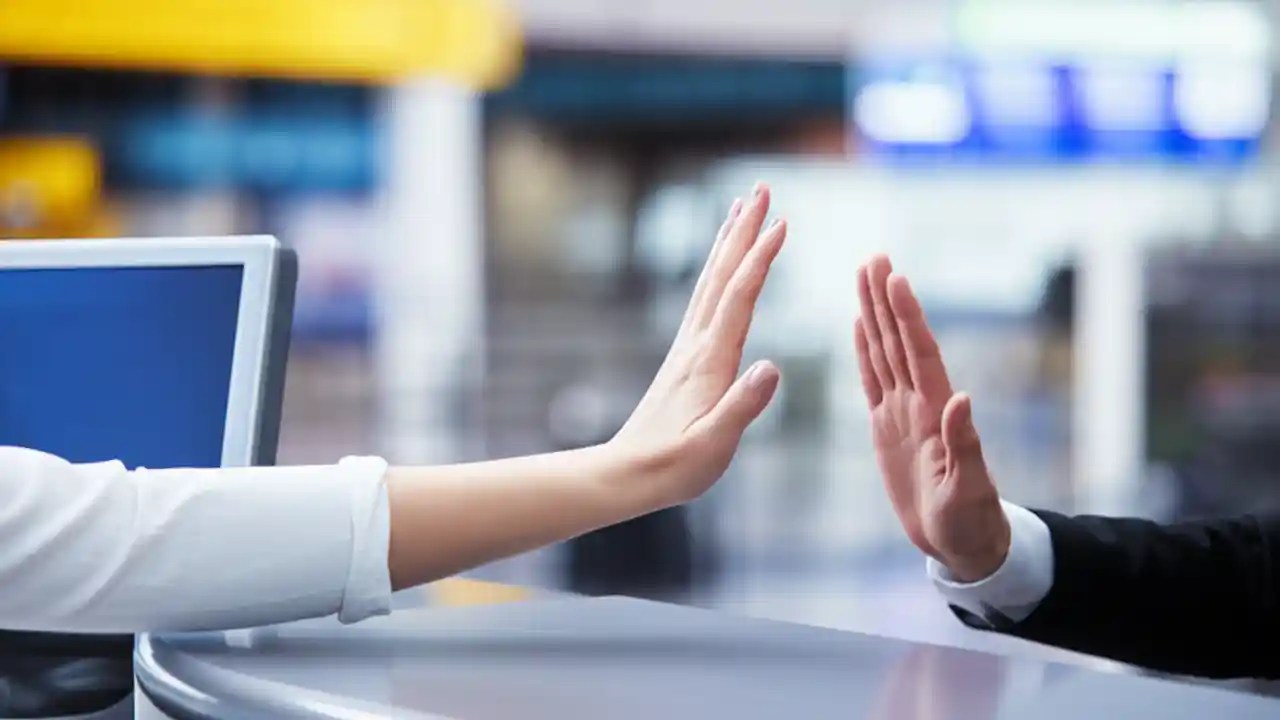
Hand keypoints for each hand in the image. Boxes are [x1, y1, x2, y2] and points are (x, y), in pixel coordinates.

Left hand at [611, 183, 784, 505]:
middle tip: (762, 188)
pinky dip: (719, 271)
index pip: (739, 298)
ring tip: (743, 208)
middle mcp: (697, 344)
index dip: (760, 259)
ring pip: (711, 281)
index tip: (782, 223)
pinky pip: (706, 299)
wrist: (627, 475)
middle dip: (744, 230)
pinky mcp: (686, 357)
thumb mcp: (712, 446)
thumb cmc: (674, 467)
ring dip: (729, 242)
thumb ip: (742, 407)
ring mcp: (689, 347)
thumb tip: (772, 367)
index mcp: (710, 361)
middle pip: (723, 275)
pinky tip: (724, 266)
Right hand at [854, 255, 1008, 581]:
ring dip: (874, 314)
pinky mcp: (887, 428)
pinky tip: (859, 326)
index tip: (896, 278)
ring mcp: (902, 413)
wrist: (961, 544)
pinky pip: (872, 381)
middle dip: (886, 299)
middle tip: (875, 258)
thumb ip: (965, 443)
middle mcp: (919, 404)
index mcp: (936, 413)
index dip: (907, 316)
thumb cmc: (971, 522)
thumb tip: (962, 397)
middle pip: (899, 341)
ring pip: (884, 352)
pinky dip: (865, 351)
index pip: (919, 353)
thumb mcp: (970, 489)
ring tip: (865, 276)